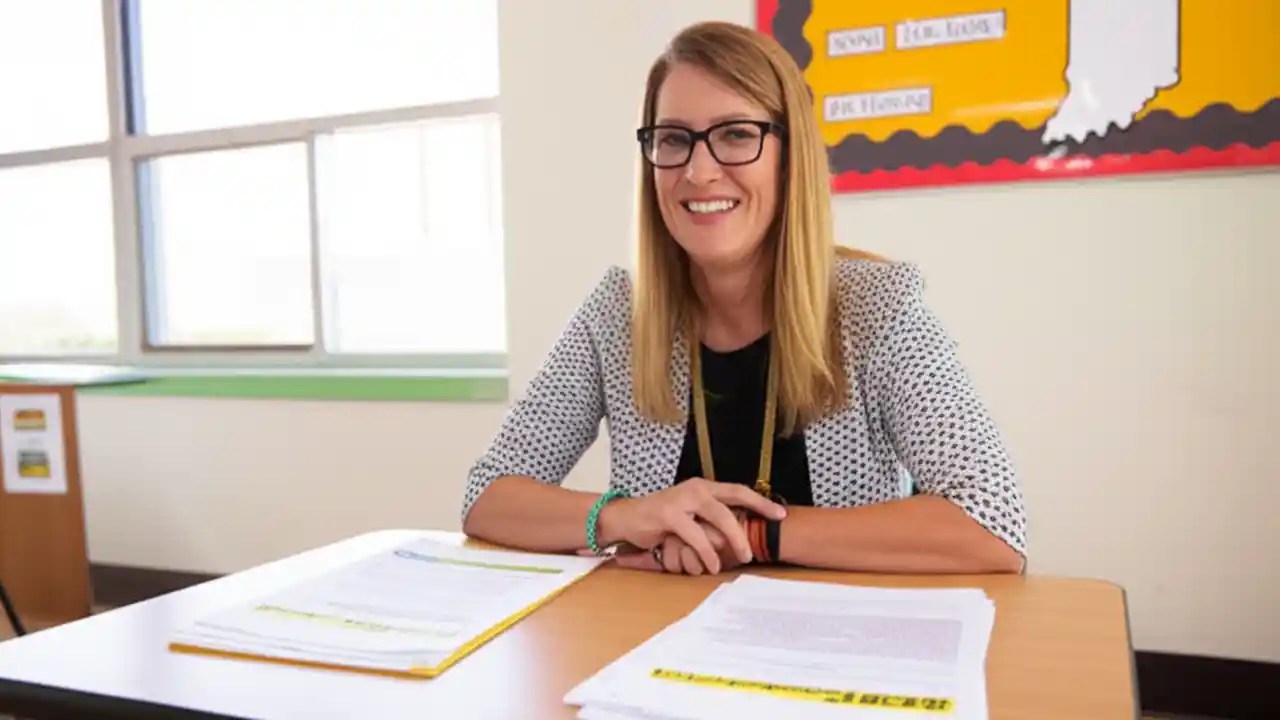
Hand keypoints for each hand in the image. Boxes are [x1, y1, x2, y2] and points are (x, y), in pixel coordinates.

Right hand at [601, 478, 784, 573]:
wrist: (626, 518)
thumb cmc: (661, 521)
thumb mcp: (689, 514)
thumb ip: (710, 519)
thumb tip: (740, 535)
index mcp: (703, 487)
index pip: (738, 490)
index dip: (760, 502)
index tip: (780, 514)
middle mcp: (696, 488)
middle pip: (733, 501)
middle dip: (753, 520)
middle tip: (763, 542)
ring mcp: (682, 499)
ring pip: (719, 517)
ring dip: (734, 539)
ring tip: (743, 557)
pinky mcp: (669, 515)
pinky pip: (696, 534)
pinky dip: (707, 551)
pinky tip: (712, 565)